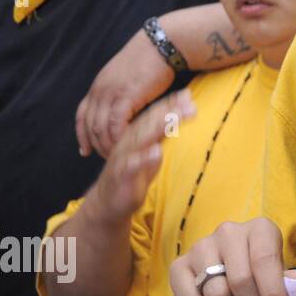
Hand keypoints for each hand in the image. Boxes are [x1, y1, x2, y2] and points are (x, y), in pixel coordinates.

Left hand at [77, 28, 174, 158]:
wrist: (162, 44)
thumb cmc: (153, 59)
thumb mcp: (128, 76)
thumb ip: (122, 91)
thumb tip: (126, 104)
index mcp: (99, 86)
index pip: (82, 115)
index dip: (82, 134)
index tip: (85, 149)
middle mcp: (99, 90)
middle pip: (90, 125)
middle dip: (96, 145)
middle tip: (107, 158)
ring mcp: (111, 93)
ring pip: (101, 128)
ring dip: (108, 146)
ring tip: (119, 157)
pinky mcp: (126, 96)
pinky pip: (117, 125)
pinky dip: (120, 139)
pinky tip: (128, 146)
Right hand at [87, 89, 195, 225]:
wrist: (107, 202)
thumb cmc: (134, 174)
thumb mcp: (151, 152)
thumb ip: (162, 136)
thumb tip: (180, 118)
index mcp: (136, 135)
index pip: (153, 116)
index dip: (170, 104)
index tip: (187, 93)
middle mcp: (129, 143)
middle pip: (149, 122)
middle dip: (168, 111)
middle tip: (188, 100)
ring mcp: (125, 158)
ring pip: (141, 140)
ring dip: (157, 128)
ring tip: (174, 117)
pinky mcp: (122, 176)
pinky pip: (133, 166)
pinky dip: (144, 158)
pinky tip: (156, 151)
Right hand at [169, 218, 291, 295]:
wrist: (227, 261)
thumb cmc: (261, 268)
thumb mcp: (279, 270)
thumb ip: (290, 281)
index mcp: (260, 228)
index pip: (265, 261)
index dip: (273, 295)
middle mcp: (228, 232)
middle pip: (240, 281)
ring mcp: (200, 247)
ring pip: (216, 294)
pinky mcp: (178, 266)